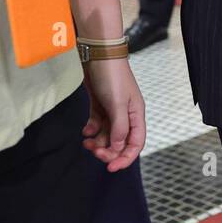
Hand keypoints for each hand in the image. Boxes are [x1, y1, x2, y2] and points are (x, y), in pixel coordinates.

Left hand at [81, 57, 145, 172]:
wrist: (98, 54)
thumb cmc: (112, 76)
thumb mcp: (117, 103)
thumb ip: (119, 127)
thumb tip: (118, 147)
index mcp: (136, 115)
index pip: (135, 143)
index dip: (125, 158)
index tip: (110, 167)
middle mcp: (126, 115)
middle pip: (120, 142)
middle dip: (107, 150)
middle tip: (93, 151)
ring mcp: (113, 110)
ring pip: (107, 135)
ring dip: (97, 142)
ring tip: (86, 141)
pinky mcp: (101, 106)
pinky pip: (97, 125)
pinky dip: (91, 131)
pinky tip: (85, 130)